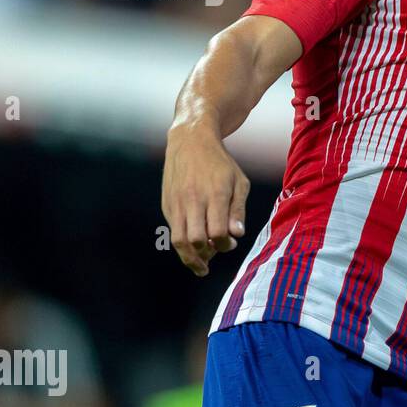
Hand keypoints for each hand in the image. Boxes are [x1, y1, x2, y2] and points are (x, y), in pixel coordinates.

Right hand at [162, 122, 249, 275]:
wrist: (190, 142)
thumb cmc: (221, 164)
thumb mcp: (239, 182)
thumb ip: (237, 210)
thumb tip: (236, 235)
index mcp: (215, 194)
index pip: (218, 232)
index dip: (225, 245)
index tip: (230, 243)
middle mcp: (193, 200)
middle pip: (196, 240)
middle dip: (207, 254)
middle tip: (215, 253)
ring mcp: (177, 203)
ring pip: (179, 241)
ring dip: (190, 258)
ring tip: (201, 265)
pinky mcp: (167, 204)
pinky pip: (173, 231)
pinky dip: (182, 245)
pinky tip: (193, 247)